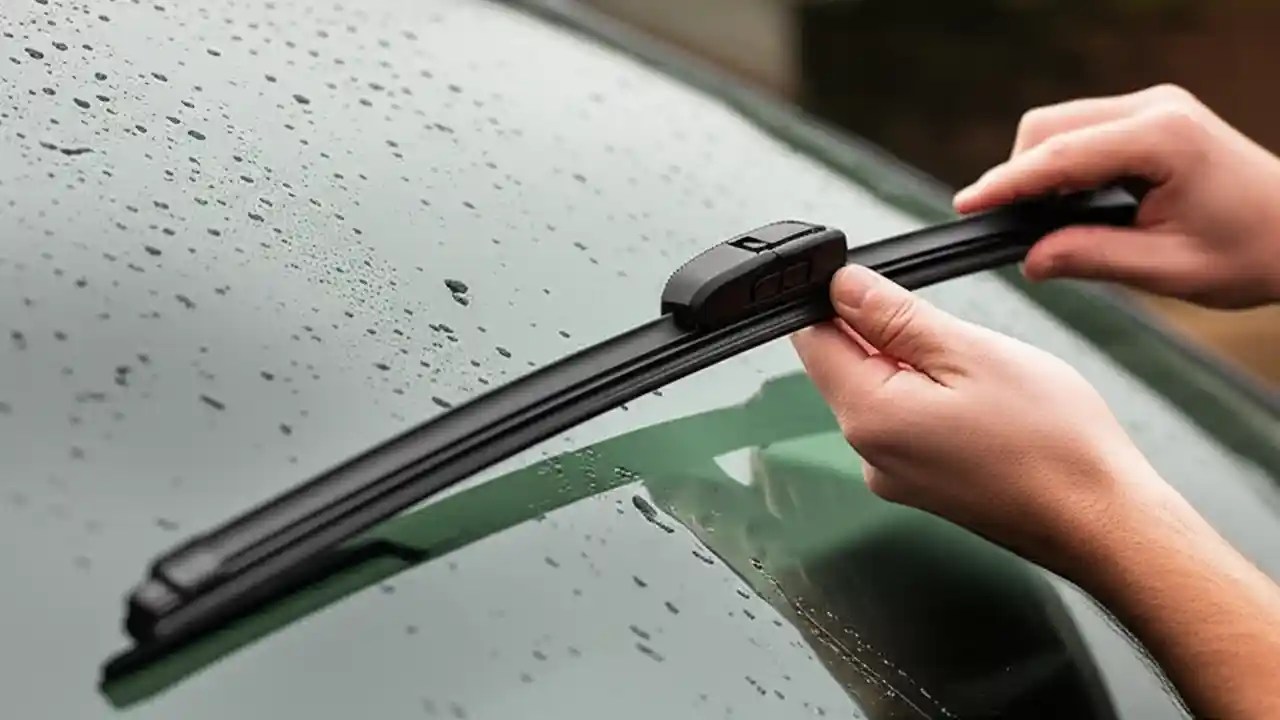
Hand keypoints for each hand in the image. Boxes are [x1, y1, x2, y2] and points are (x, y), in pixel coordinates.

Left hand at [790, 264, 1164, 574]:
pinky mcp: (925, 485)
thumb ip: (895, 316)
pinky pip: (912, 423)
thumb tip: (843, 287)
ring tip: (984, 377)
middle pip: (847, 365)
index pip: (812, 339)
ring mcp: (896, 475)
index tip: (878, 282)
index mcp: (868, 416)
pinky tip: (989, 406)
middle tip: (957, 337)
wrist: (1106, 524)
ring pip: (884, 392)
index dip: (836, 299)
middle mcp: (869, 453)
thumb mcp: (971, 352)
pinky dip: (939, 400)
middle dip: (889, 333)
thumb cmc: (1054, 445)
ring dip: (920, 367)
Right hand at [954, 84, 1279, 307]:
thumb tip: (1029, 259)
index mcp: (1163, 139)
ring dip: (1040, 171)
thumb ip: (1091, 259)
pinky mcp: (1150, 118)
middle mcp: (1154, 109)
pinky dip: (1062, 166)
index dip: (1007, 183)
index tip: (967, 206)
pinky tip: (1069, 204)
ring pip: (1059, 126)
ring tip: (1044, 223)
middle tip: (1011, 231)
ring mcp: (1153, 108)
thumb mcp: (1166, 269)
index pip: (1060, 156)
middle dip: (1019, 176)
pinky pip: (1082, 131)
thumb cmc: (1251, 251)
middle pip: (1049, 128)